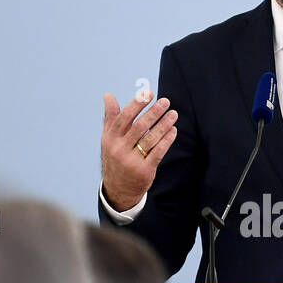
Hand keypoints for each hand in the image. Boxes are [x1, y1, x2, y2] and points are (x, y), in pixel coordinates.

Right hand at [101, 90, 177, 210]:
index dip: (137, 104)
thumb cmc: (115, 156)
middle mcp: (120, 149)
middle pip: (139, 127)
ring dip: (163, 125)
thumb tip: (108, 95)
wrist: (118, 189)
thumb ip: (111, 117)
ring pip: (150, 139)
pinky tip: (173, 130)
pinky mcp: (145, 171)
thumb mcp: (108, 138)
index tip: (149, 93)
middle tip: (166, 101)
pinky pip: (158, 153)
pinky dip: (166, 140)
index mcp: (111, 138)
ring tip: (173, 114)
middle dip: (153, 113)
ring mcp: (132, 161)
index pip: (124, 118)